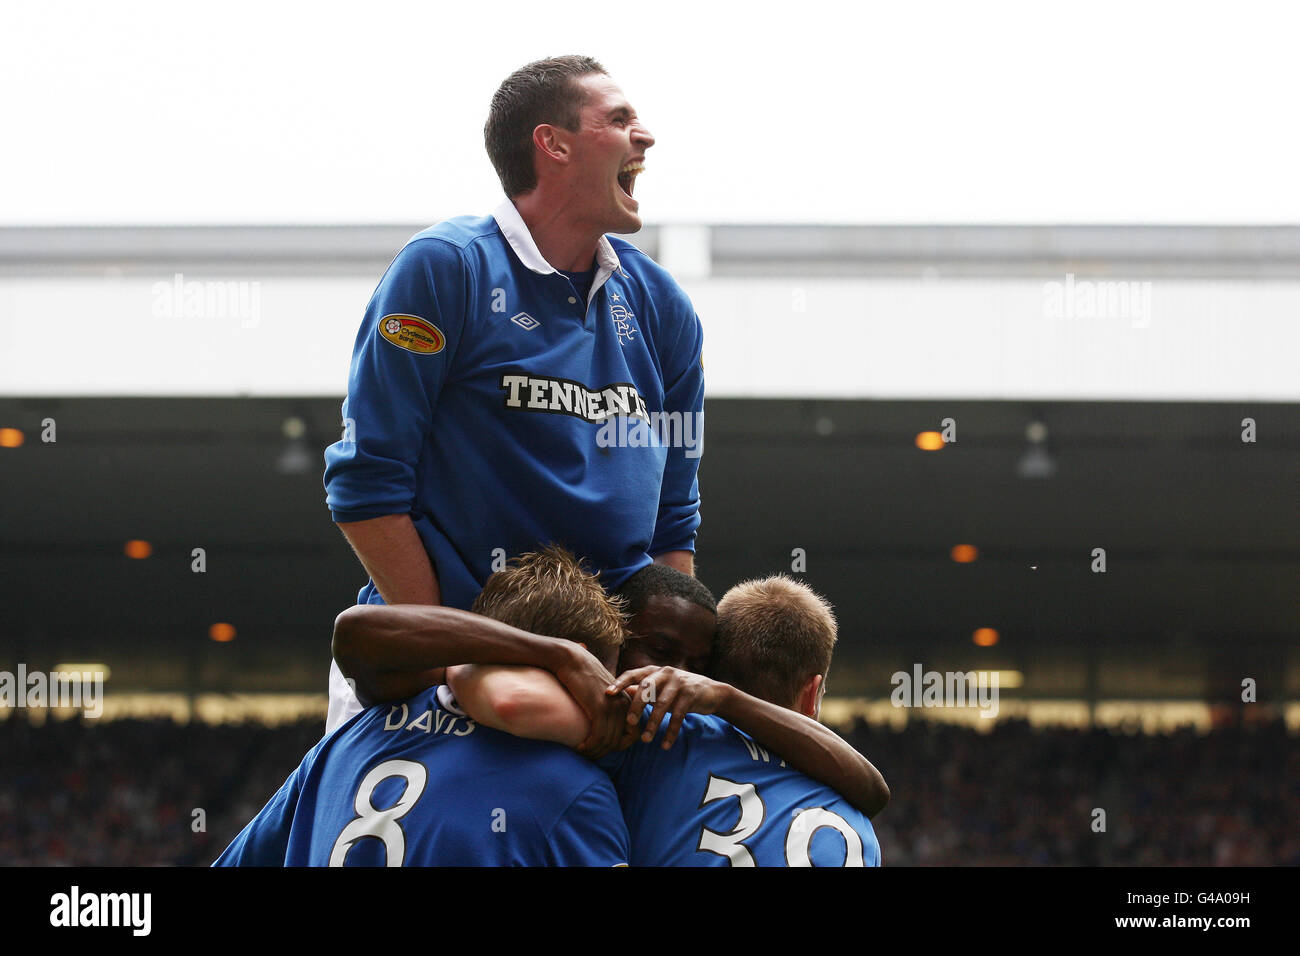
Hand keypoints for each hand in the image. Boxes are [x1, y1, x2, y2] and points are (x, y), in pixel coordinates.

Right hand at [553, 643, 628, 758]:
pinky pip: (598, 737)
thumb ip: (607, 707)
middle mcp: (624, 706)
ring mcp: (613, 707)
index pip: (633, 735)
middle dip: (604, 752)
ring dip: (594, 752)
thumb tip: (603, 727)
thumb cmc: (583, 677)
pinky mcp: (600, 708)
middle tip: (589, 755)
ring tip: (582, 753)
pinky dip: (589, 747)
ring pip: (608, 742)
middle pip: (619, 741)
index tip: (602, 749)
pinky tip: (579, 747)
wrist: (572, 660)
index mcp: (627, 702)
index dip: (620, 746)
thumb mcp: (601, 693)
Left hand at [606, 665, 728, 749]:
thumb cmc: (678, 691)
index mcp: (654, 671)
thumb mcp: (659, 689)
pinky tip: (665, 745)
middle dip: (636, 705)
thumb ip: (641, 691)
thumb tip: (618, 693)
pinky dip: (671, 732)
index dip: (620, 683)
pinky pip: (678, 716)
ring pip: (662, 704)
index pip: (634, 674)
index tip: (608, 694)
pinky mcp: (691, 695)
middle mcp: (665, 673)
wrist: (711, 692)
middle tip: (630, 723)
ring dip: (653, 724)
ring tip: (645, 740)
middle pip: (647, 688)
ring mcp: (679, 683)